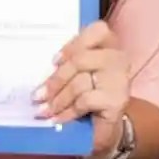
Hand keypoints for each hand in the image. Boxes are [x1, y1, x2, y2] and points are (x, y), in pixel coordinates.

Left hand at [34, 21, 130, 158]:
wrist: (108, 127)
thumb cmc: (88, 93)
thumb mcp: (77, 73)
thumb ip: (67, 64)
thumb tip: (39, 70)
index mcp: (108, 44)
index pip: (97, 31)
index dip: (73, 44)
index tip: (53, 61)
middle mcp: (118, 58)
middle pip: (81, 60)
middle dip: (55, 79)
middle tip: (37, 96)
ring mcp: (120, 80)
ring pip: (80, 83)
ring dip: (57, 99)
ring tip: (43, 110)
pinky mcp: (118, 101)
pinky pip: (85, 101)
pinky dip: (68, 111)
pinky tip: (58, 118)